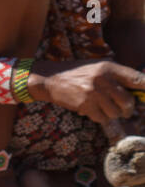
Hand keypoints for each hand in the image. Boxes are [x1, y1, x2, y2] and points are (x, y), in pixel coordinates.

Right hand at [30, 60, 144, 124]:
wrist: (50, 79)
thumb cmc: (78, 73)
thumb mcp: (98, 67)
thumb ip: (118, 76)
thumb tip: (141, 91)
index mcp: (109, 68)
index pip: (138, 79)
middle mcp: (103, 80)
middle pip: (128, 102)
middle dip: (128, 109)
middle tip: (125, 110)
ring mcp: (94, 93)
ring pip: (116, 113)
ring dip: (112, 114)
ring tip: (103, 108)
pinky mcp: (85, 105)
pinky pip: (102, 118)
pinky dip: (100, 117)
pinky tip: (92, 110)